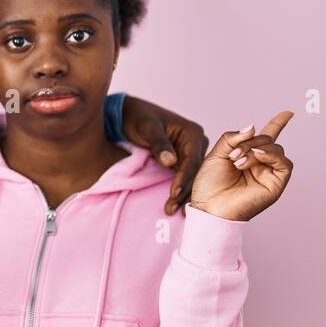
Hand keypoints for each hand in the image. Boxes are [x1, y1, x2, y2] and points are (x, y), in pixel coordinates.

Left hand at [122, 96, 208, 214]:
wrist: (128, 115)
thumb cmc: (137, 117)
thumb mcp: (146, 127)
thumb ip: (158, 143)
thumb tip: (170, 161)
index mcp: (193, 133)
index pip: (192, 161)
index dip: (184, 179)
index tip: (174, 194)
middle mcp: (197, 143)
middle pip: (194, 172)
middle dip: (183, 191)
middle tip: (172, 209)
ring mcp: (191, 153)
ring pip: (190, 178)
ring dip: (182, 194)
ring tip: (172, 211)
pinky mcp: (182, 161)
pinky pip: (183, 178)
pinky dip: (179, 190)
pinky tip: (175, 204)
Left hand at [189, 111, 293, 221]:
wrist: (209, 207)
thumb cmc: (210, 185)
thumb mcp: (216, 155)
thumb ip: (232, 138)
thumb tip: (253, 126)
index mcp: (247, 157)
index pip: (265, 138)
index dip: (277, 124)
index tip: (288, 113)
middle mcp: (261, 165)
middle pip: (267, 140)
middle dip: (249, 142)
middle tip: (233, 156)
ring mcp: (269, 174)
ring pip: (275, 149)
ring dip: (256, 150)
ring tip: (238, 161)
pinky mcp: (276, 185)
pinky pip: (284, 164)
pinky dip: (272, 156)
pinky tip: (258, 156)